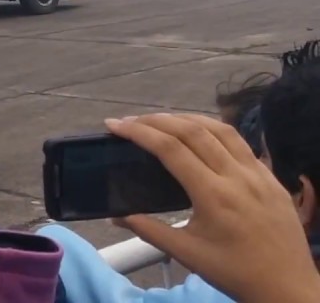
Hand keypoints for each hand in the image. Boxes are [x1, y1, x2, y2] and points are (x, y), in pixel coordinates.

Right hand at [105, 113, 319, 302]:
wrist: (288, 286)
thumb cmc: (234, 272)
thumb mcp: (187, 254)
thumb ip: (149, 230)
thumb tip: (116, 217)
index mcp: (213, 195)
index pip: (171, 149)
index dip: (139, 132)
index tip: (115, 124)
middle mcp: (237, 176)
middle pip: (193, 131)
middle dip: (157, 119)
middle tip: (132, 120)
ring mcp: (258, 173)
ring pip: (221, 129)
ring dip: (187, 118)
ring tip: (163, 120)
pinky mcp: (272, 177)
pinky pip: (241, 143)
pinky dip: (215, 130)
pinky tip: (202, 135)